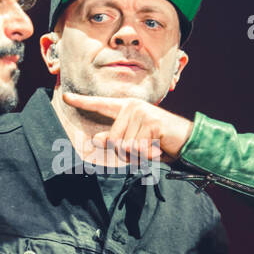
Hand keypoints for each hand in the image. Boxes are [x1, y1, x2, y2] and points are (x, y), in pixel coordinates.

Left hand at [61, 94, 194, 162]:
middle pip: (113, 140)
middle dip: (127, 154)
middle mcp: (132, 107)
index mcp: (126, 109)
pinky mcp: (152, 121)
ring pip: (125, 146)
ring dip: (138, 155)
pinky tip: (157, 149)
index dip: (82, 102)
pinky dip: (147, 155)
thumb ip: (116, 141)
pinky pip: (137, 148)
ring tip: (152, 149)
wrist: (187, 141)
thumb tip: (97, 138)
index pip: (101, 105)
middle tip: (144, 151)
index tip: (65, 97)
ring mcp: (142, 112)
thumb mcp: (135, 144)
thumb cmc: (159, 143)